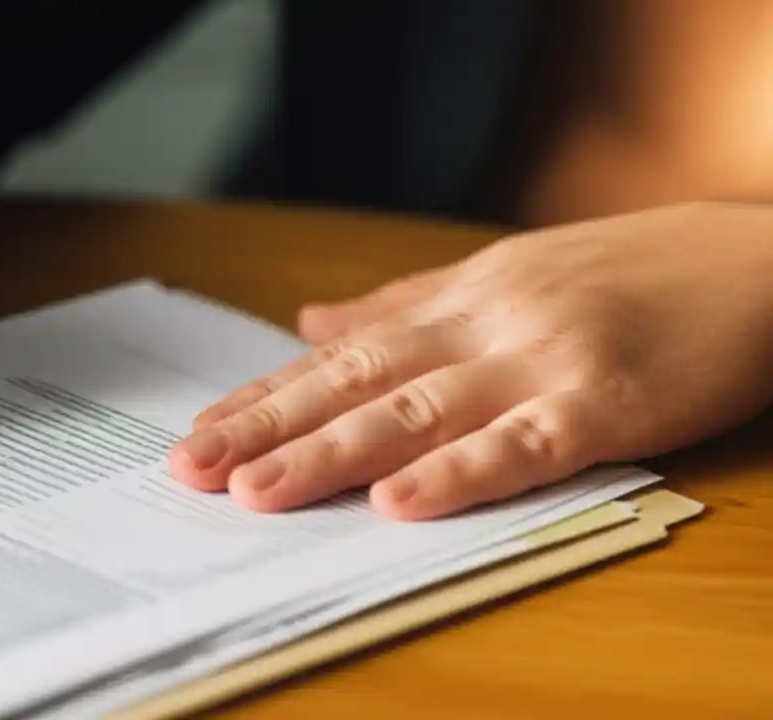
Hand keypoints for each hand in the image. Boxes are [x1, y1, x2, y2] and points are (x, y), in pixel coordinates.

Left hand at [169, 202, 772, 519]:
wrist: (757, 258)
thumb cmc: (629, 272)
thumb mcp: (500, 274)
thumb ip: (402, 303)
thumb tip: (313, 322)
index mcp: (456, 302)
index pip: (339, 356)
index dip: (265, 395)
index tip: (201, 430)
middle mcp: (482, 326)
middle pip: (356, 383)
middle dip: (268, 427)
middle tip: (191, 467)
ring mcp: (541, 360)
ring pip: (417, 411)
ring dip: (332, 453)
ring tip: (258, 491)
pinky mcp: (605, 400)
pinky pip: (521, 442)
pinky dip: (459, 472)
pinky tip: (399, 501)